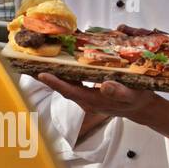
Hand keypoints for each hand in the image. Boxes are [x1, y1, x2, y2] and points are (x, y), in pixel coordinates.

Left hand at [36, 71, 160, 122]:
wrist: (139, 107)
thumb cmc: (136, 100)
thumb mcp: (131, 95)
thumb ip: (118, 92)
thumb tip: (105, 85)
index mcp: (93, 101)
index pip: (70, 91)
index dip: (56, 83)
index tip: (42, 74)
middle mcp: (85, 100)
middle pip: (62, 88)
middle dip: (46, 77)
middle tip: (29, 63)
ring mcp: (85, 96)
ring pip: (65, 84)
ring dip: (52, 73)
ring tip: (37, 60)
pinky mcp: (88, 91)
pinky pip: (71, 82)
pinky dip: (63, 72)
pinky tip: (58, 62)